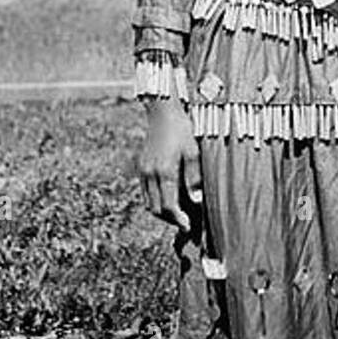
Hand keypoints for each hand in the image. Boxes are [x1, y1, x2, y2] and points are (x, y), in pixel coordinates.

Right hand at [138, 98, 201, 231]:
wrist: (162, 112)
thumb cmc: (182, 130)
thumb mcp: (193, 151)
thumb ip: (194, 178)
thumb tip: (196, 201)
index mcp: (164, 171)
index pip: (168, 205)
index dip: (178, 219)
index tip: (188, 227)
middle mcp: (150, 173)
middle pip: (156, 208)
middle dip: (170, 219)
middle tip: (185, 223)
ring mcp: (143, 170)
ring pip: (148, 202)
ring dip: (161, 212)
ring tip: (177, 214)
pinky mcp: (141, 166)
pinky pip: (145, 192)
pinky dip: (155, 200)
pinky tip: (167, 198)